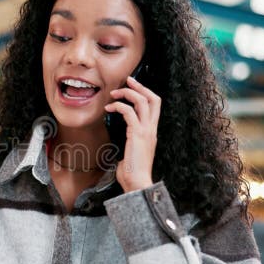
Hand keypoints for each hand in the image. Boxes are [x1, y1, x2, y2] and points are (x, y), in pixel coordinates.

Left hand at [105, 76, 160, 192]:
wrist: (137, 183)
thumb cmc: (132, 173)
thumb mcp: (131, 154)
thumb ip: (130, 145)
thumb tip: (121, 147)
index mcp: (151, 132)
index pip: (155, 106)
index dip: (145, 93)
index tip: (131, 87)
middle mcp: (152, 129)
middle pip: (154, 99)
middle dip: (140, 86)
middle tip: (127, 80)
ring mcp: (146, 131)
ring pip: (143, 101)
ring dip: (127, 94)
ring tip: (113, 94)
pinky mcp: (137, 134)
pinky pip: (129, 112)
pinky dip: (118, 106)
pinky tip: (108, 109)